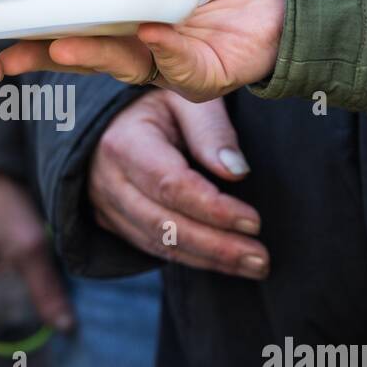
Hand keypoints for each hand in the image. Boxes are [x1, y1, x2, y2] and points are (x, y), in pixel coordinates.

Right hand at [0, 0, 284, 101]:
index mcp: (125, 13)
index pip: (75, 26)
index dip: (40, 32)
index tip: (5, 35)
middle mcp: (141, 42)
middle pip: (88, 54)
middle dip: (49, 55)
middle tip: (15, 55)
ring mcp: (169, 64)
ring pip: (123, 66)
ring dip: (92, 57)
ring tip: (62, 47)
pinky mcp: (203, 79)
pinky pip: (175, 70)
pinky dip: (164, 50)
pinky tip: (152, 31)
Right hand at [89, 91, 267, 278]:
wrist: (116, 115)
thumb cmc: (159, 102)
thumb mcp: (187, 100)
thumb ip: (211, 131)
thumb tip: (237, 171)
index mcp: (124, 143)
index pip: (171, 186)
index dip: (214, 208)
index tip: (253, 222)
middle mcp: (108, 180)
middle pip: (164, 224)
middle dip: (216, 246)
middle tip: (260, 259)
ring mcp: (106, 205)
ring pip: (159, 244)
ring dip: (209, 259)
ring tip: (253, 265)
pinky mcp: (112, 222)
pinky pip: (153, 248)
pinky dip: (192, 258)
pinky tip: (225, 261)